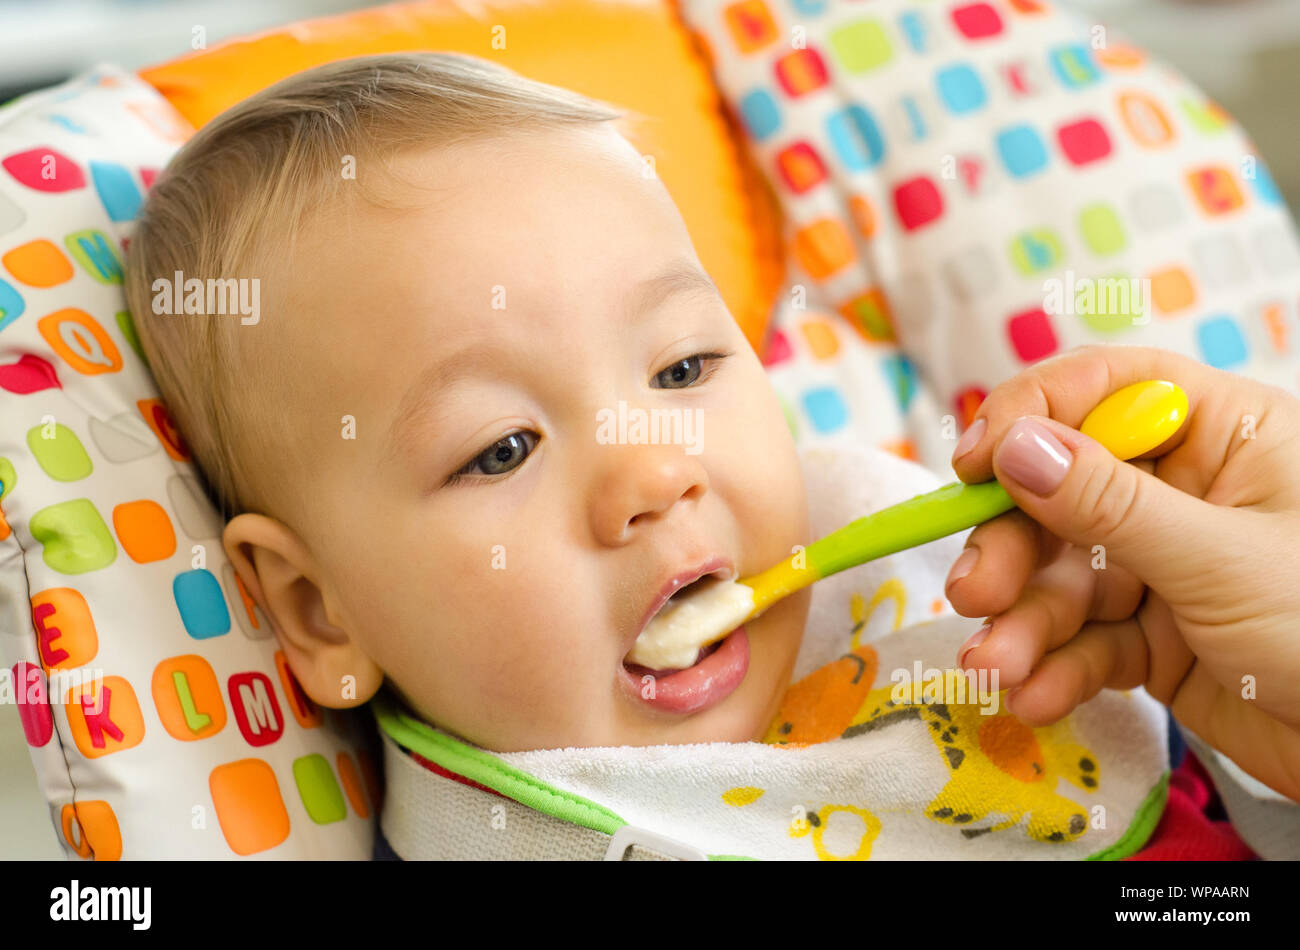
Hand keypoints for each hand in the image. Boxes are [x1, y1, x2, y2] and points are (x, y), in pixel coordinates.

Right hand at [943, 345, 1299, 800]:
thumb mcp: (1222, 561)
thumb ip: (1111, 504)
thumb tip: (1015, 445)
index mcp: (1222, 437)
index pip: (1103, 392)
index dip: (1028, 416)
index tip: (971, 464)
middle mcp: (1184, 494)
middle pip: (1060, 493)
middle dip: (1011, 548)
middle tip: (974, 591)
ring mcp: (1166, 568)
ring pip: (1063, 578)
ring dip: (1022, 624)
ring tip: (996, 670)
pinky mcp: (1155, 641)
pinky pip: (1085, 641)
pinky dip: (1055, 668)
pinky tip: (1038, 696)